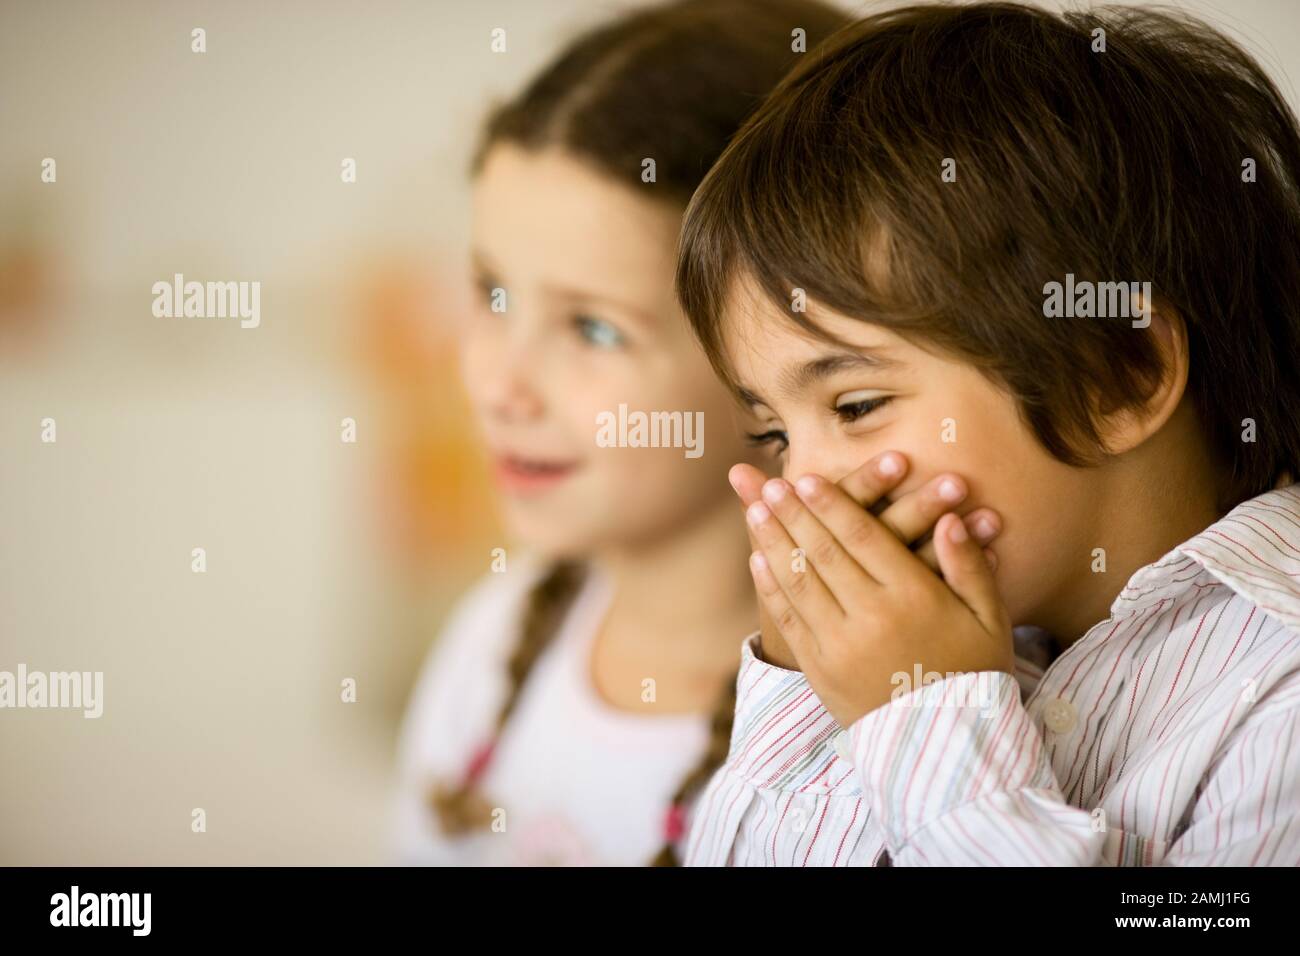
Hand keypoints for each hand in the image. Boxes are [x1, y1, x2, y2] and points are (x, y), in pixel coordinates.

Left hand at [730, 452, 1001, 670]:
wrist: (947, 746)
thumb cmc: (974, 673)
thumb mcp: (988, 619)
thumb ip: (968, 566)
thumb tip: (950, 520)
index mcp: (913, 596)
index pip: (862, 537)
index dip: (831, 504)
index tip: (806, 478)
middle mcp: (871, 616)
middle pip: (823, 552)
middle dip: (793, 514)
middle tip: (770, 486)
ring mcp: (840, 644)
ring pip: (798, 581)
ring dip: (773, 542)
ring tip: (754, 511)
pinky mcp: (820, 668)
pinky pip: (788, 618)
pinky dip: (771, 586)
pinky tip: (758, 560)